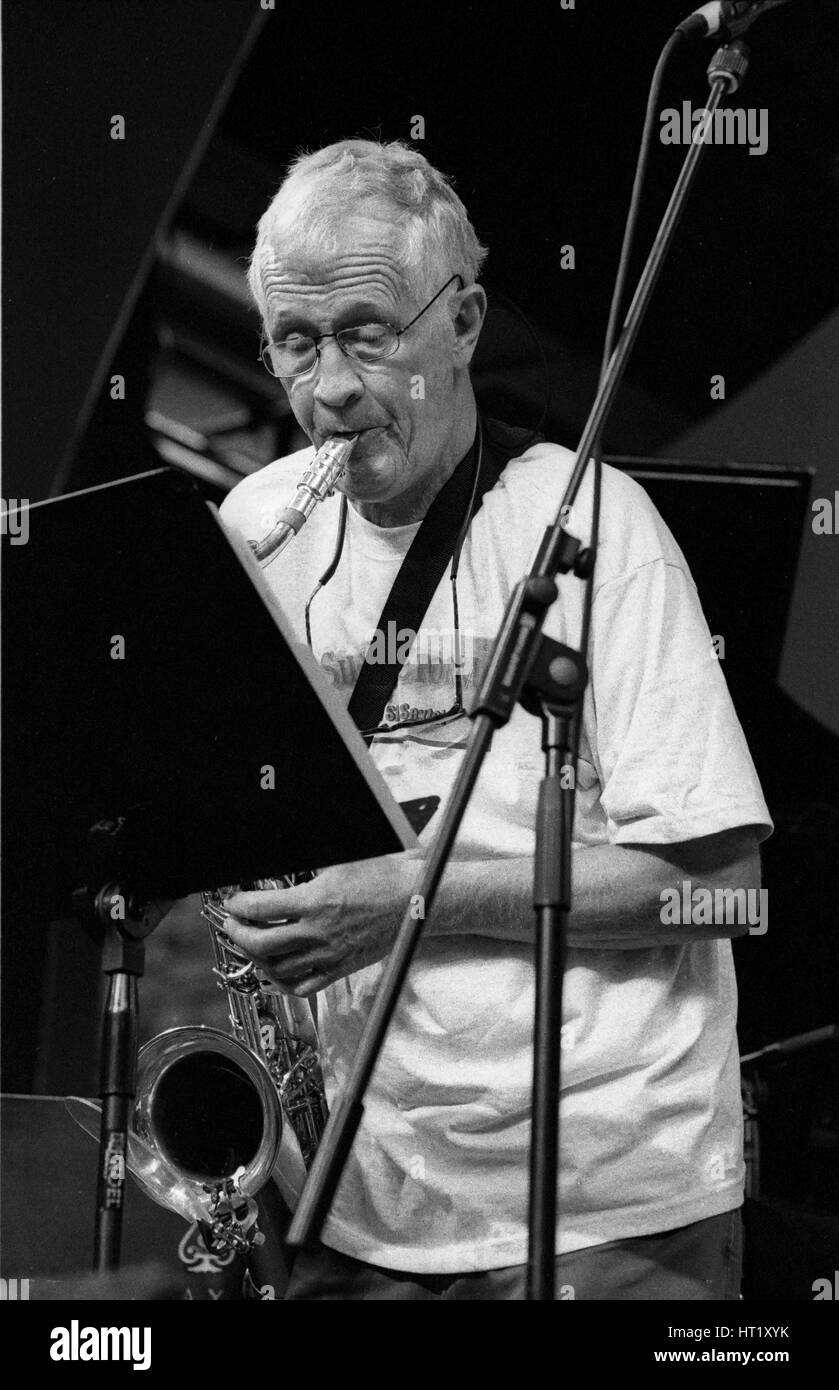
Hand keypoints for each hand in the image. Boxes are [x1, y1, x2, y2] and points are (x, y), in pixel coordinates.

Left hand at [221, 852, 423, 995]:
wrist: (415, 901)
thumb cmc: (386, 877)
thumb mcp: (341, 858)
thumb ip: (307, 861)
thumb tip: (280, 864)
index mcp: (317, 901)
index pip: (260, 908)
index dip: (238, 905)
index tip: (233, 902)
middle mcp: (319, 932)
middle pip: (261, 943)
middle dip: (237, 933)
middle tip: (232, 924)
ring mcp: (329, 954)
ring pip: (277, 968)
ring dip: (255, 957)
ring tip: (250, 944)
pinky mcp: (341, 968)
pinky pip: (303, 986)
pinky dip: (282, 982)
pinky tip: (275, 971)